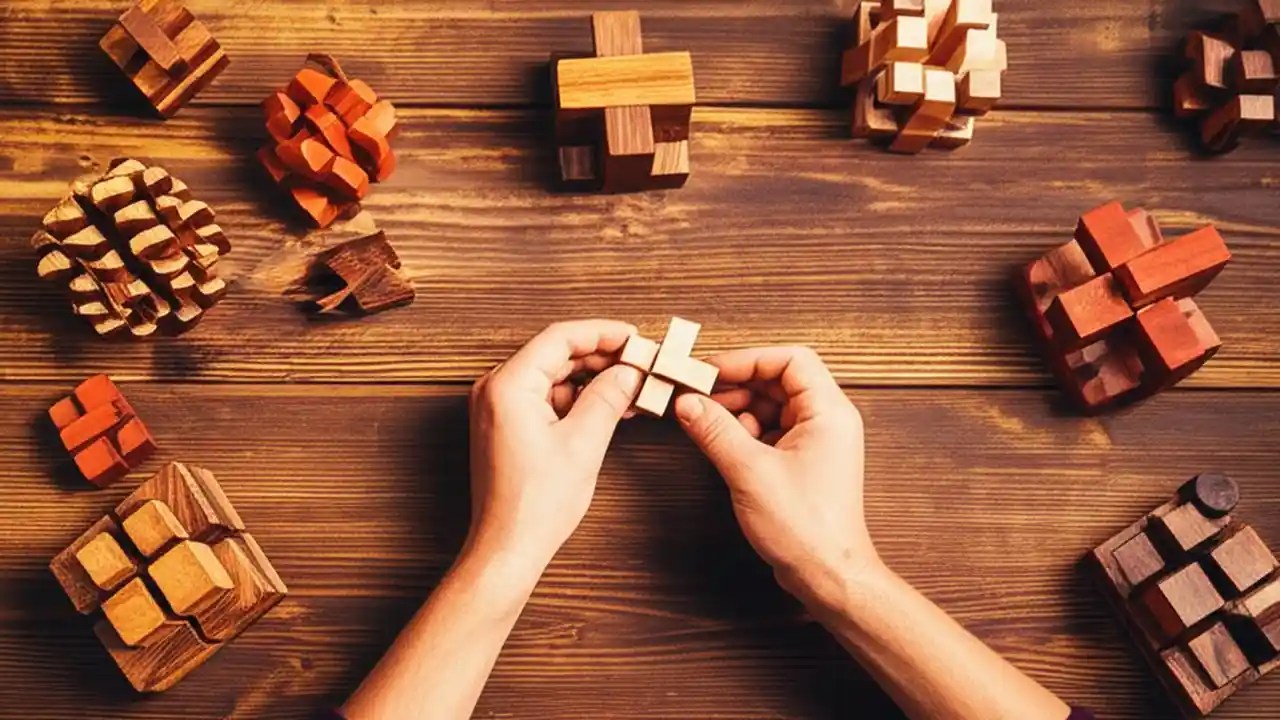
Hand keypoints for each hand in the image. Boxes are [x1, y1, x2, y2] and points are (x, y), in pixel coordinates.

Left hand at [467, 320, 643, 570]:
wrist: (507, 548)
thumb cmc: (535, 504)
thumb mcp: (583, 443)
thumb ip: (608, 397)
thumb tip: (629, 371)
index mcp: (508, 386)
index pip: (559, 338)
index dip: (602, 333)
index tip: (634, 337)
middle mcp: (495, 390)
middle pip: (555, 354)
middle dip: (600, 356)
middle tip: (640, 361)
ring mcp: (497, 408)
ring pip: (552, 376)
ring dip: (591, 379)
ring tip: (632, 385)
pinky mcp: (505, 426)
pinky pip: (544, 398)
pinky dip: (576, 399)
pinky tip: (609, 405)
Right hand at [673, 347, 876, 610]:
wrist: (828, 576)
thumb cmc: (805, 528)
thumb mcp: (750, 471)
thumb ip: (715, 430)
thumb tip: (687, 402)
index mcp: (829, 412)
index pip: (791, 359)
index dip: (748, 359)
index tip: (711, 371)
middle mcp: (828, 421)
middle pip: (779, 380)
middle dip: (737, 384)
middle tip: (698, 393)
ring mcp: (817, 442)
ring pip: (772, 405)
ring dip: (738, 408)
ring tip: (705, 419)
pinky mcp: (803, 462)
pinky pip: (772, 429)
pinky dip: (745, 430)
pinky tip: (722, 442)